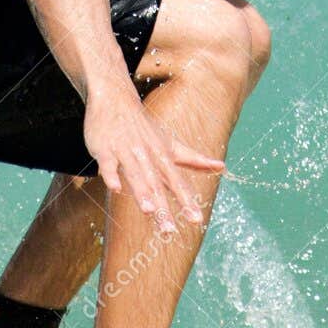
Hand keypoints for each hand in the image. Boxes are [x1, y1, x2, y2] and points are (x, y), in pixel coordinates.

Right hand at [83, 94, 224, 231]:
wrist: (116, 98)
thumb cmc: (144, 126)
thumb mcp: (170, 142)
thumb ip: (194, 158)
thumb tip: (222, 167)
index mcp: (163, 156)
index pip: (177, 183)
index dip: (186, 201)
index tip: (196, 220)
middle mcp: (148, 155)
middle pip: (157, 184)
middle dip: (163, 207)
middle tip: (170, 230)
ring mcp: (127, 152)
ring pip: (135, 175)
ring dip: (142, 192)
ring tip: (148, 211)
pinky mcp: (106, 150)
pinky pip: (109, 165)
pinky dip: (112, 175)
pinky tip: (115, 189)